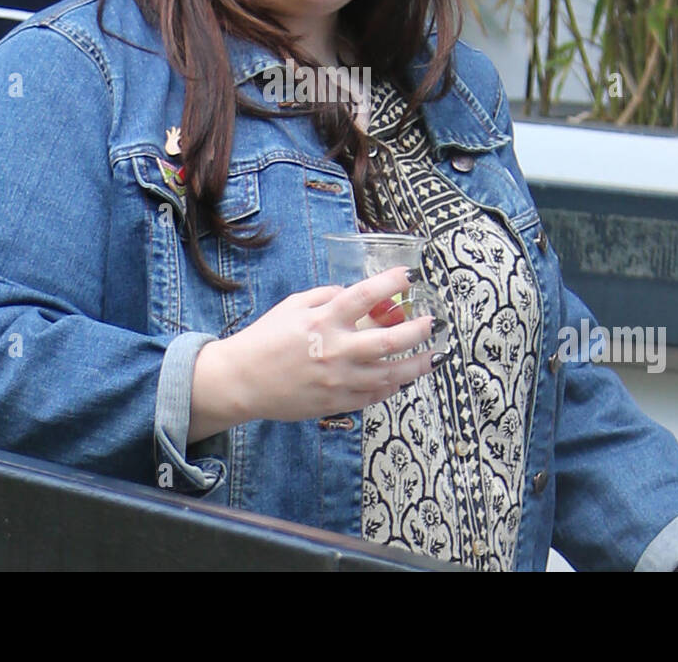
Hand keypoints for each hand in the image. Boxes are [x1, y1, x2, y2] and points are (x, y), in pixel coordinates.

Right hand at [214, 266, 440, 423]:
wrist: (242, 380)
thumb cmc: (266, 338)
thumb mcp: (293, 305)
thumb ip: (325, 296)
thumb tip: (355, 293)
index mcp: (323, 321)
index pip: (364, 296)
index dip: (390, 283)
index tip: (410, 275)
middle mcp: (336, 350)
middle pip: (388, 340)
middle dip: (417, 330)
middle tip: (433, 322)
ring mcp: (338, 379)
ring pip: (389, 374)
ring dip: (416, 365)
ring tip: (435, 356)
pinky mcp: (336, 402)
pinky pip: (373, 396)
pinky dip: (391, 387)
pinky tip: (402, 378)